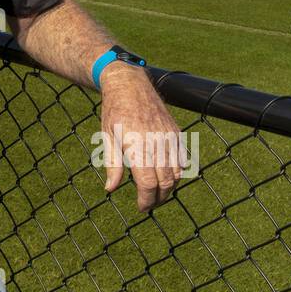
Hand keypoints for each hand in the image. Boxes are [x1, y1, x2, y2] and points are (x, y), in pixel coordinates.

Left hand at [97, 65, 184, 211]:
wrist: (130, 84)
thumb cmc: (114, 111)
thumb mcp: (107, 136)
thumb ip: (112, 165)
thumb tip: (110, 189)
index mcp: (137, 146)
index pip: (148, 184)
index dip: (146, 201)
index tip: (141, 208)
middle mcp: (156, 143)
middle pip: (165, 182)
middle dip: (158, 198)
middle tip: (149, 204)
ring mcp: (169, 137)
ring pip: (177, 173)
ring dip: (169, 187)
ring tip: (158, 193)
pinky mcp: (176, 132)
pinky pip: (182, 159)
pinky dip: (177, 172)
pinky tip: (166, 176)